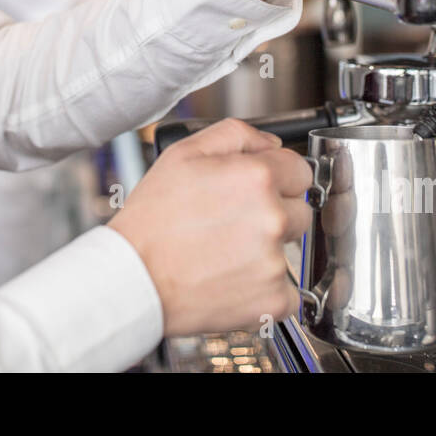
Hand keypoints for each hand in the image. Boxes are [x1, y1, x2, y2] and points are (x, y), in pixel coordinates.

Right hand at [107, 119, 312, 336]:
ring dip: (268, 251)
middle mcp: (272, 218)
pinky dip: (266, 290)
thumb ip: (236, 135)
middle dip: (275, 213)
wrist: (134, 277)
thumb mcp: (183, 154)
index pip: (300, 170)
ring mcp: (275, 262)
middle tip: (234, 224)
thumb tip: (271, 143)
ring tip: (226, 252)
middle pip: (300, 210)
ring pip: (290, 250)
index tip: (259, 192)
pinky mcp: (274, 300)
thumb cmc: (152, 219)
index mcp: (257, 177)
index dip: (278, 178)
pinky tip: (233, 280)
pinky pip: (288, 291)